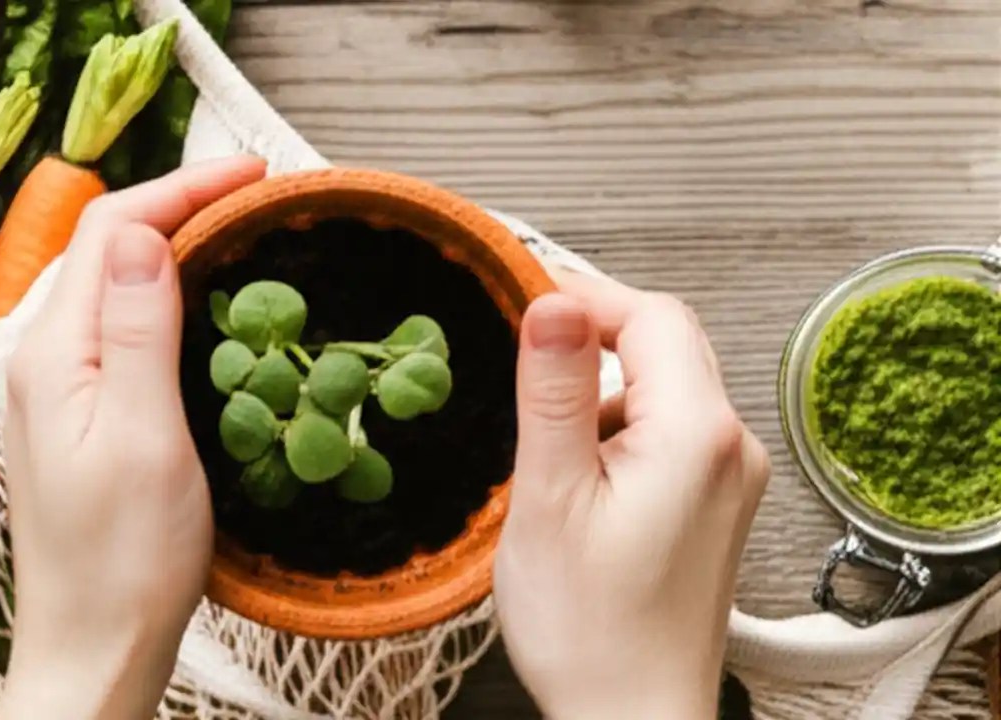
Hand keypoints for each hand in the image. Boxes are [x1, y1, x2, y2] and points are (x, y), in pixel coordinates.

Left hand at [0, 157, 266, 719]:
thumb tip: (142, 230)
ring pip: (118, 287)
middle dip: (184, 208)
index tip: (256, 177)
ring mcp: (61, 389)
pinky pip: (125, 330)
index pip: (110, 229)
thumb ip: (137, 330)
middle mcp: (45, 358)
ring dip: (180, 251)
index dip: (183, 187)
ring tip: (248, 242)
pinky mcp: (84, 417)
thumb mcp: (144, 438)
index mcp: (53, 353)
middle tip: (263, 204)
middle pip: (108, 248)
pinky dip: (173, 301)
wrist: (96, 649)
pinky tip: (215, 316)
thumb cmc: (124, 561)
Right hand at [494, 267, 769, 719]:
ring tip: (551, 457)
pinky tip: (582, 485)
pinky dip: (621, 432)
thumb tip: (553, 301)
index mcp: (697, 434)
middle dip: (595, 338)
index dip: (585, 295)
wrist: (633, 719)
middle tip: (527, 364)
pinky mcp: (717, 504)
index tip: (524, 301)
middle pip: (668, 342)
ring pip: (666, 387)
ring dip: (604, 392)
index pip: (650, 314)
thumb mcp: (552, 497)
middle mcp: (732, 447)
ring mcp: (732, 477)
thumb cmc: (591, 630)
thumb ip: (555, 391)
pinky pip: (671, 432)